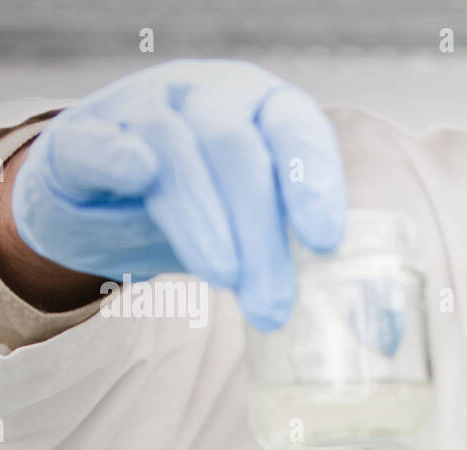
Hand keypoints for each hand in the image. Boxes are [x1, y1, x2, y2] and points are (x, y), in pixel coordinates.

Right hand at [11, 58, 347, 329]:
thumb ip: (309, 265)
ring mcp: (141, 109)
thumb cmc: (205, 213)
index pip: (298, 132)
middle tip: (274, 304)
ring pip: (178, 148)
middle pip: (240, 151)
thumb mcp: (259, 231)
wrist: (99, 199)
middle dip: (261, 233)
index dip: (314, 182)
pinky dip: (119, 155)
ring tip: (228, 282)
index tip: (327, 241)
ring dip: (207, 221)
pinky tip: (139, 175)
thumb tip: (386, 334)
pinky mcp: (81, 136)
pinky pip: (96, 141)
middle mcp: (208, 98)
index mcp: (265, 113)